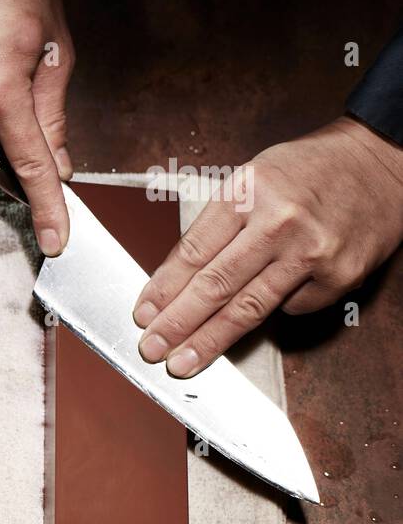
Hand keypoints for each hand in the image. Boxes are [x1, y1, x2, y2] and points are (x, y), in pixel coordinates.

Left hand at [134, 116, 402, 376]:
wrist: (380, 162)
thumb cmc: (309, 170)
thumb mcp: (252, 179)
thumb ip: (218, 225)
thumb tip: (177, 280)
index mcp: (248, 192)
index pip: (193, 252)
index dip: (163, 289)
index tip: (143, 314)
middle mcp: (279, 223)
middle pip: (215, 286)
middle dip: (177, 323)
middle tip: (152, 348)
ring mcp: (311, 252)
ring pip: (248, 308)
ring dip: (209, 340)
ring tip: (183, 360)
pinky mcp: (339, 276)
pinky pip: (290, 308)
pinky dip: (271, 312)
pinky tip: (263, 308)